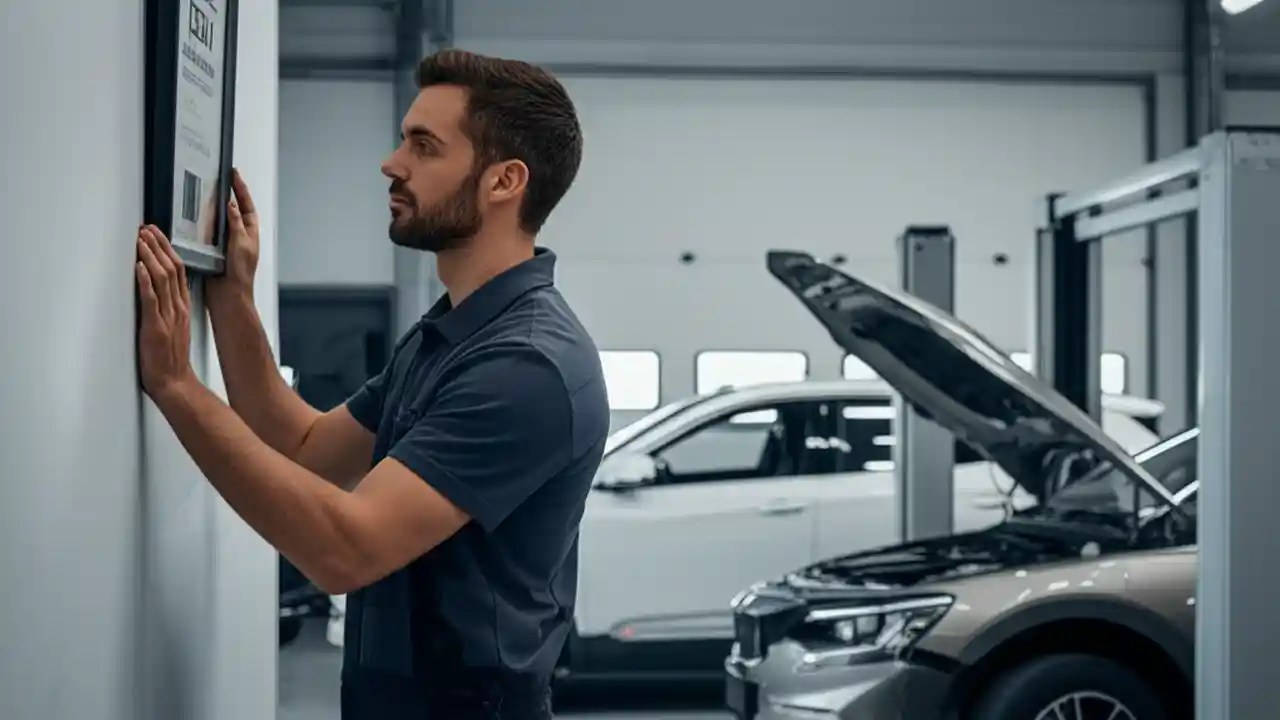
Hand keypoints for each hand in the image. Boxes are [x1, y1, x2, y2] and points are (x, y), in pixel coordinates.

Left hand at [136, 225, 197, 399]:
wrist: (175, 381)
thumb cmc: (171, 359)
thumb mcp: (175, 328)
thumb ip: (170, 309)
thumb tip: (159, 292)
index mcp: (183, 307)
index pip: (179, 271)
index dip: (168, 250)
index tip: (157, 235)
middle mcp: (178, 307)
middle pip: (172, 269)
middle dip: (158, 246)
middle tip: (147, 229)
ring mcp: (168, 316)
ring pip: (162, 279)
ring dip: (150, 257)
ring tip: (141, 240)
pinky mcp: (155, 326)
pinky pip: (151, 299)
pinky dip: (144, 281)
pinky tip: (138, 266)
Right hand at [208, 167, 260, 302]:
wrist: (228, 295)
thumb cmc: (240, 274)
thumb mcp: (240, 243)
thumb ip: (235, 223)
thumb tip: (231, 204)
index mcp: (249, 232)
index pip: (246, 204)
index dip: (240, 188)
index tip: (234, 173)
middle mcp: (239, 235)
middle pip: (234, 208)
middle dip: (229, 193)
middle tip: (221, 178)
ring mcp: (227, 241)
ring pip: (220, 218)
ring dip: (214, 206)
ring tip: (208, 190)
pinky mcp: (214, 249)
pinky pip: (208, 230)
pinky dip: (204, 221)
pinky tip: (197, 214)